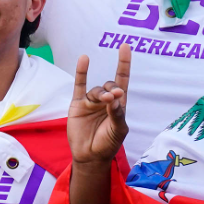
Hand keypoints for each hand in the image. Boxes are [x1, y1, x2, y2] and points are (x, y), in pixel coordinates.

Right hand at [69, 45, 129, 165]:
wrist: (90, 156)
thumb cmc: (107, 144)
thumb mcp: (118, 130)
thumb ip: (117, 113)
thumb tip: (114, 97)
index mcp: (118, 105)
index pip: (122, 80)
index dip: (124, 64)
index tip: (125, 47)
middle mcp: (105, 100)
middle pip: (109, 85)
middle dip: (112, 89)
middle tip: (113, 98)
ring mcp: (91, 102)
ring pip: (96, 90)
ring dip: (101, 93)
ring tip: (103, 101)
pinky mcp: (78, 104)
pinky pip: (79, 85)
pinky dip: (81, 72)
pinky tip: (84, 59)